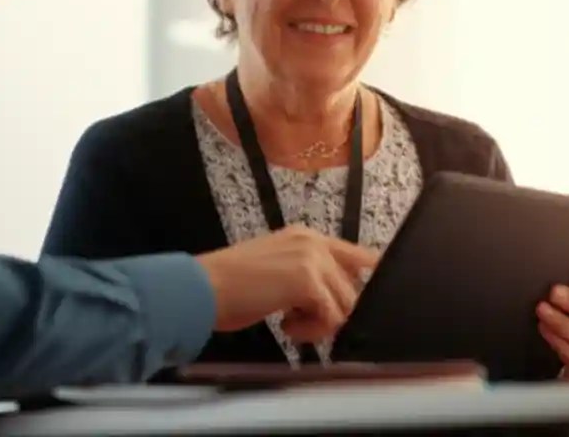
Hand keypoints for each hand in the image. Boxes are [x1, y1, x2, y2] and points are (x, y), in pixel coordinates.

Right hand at [196, 225, 379, 342]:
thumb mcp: (276, 270)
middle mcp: (313, 242)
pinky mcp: (308, 281)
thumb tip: (333, 300)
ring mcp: (312, 259)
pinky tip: (287, 327)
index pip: (356, 256)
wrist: (203, 288)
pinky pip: (332, 317)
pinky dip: (313, 331)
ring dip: (322, 324)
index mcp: (306, 237)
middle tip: (302, 323)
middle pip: (354, 286)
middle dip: (334, 312)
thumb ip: (306, 276)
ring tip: (291, 325)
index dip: (364, 282)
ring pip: (346, 304)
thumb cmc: (229, 286)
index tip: (353, 304)